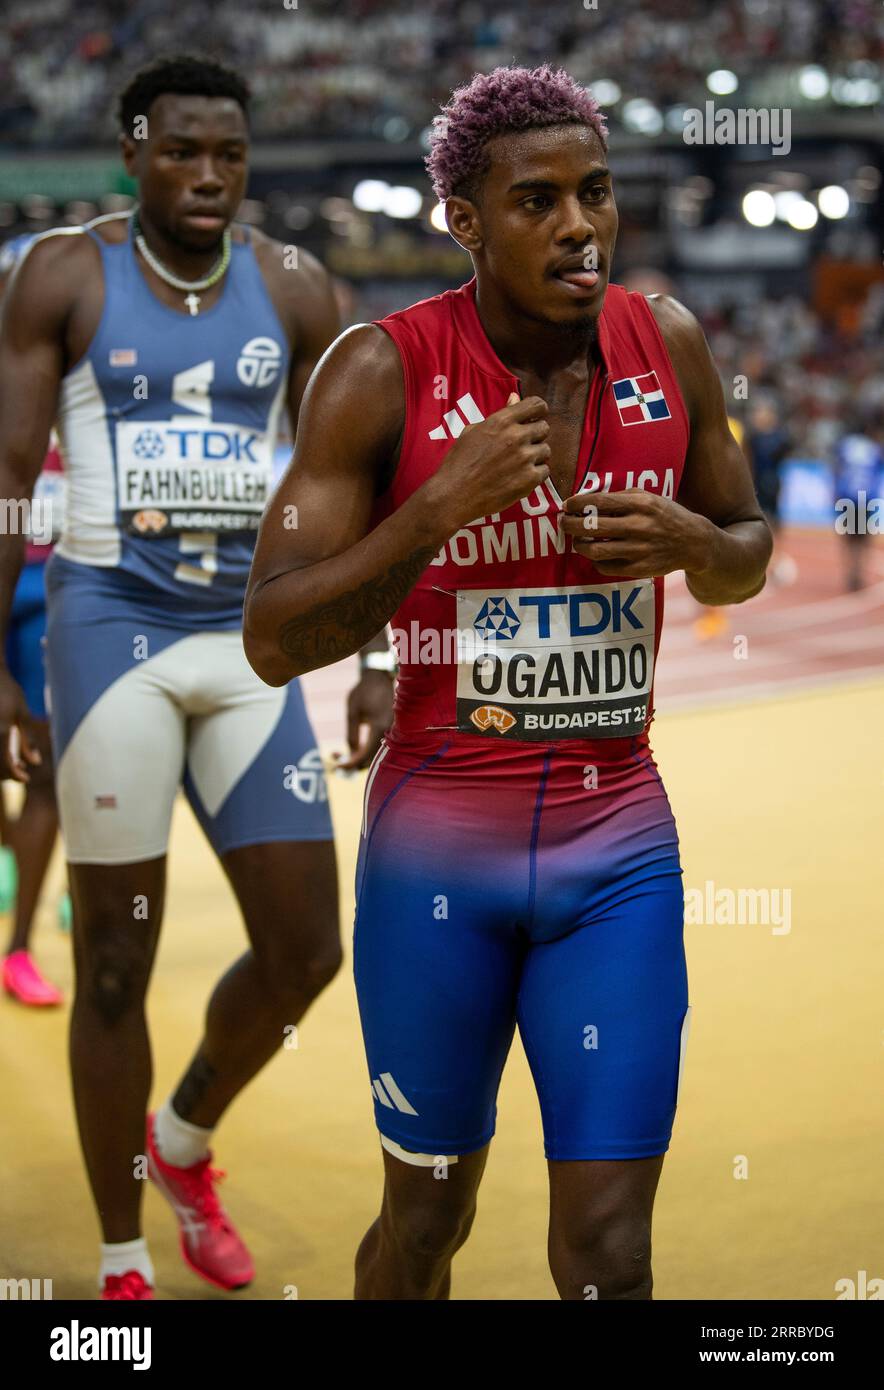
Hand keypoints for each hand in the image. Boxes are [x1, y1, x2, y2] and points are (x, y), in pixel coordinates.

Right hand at [0, 667, 40, 781]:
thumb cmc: (8, 690)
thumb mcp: (22, 713)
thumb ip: (29, 739)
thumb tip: (36, 762)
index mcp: (1, 730)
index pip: (6, 762)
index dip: (15, 775)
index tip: (26, 779)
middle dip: (7, 773)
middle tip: (21, 770)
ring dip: (1, 766)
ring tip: (16, 762)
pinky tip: (5, 752)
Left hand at [334, 669, 394, 770]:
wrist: (379, 678)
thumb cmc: (364, 692)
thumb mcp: (352, 712)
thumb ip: (352, 734)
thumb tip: (351, 754)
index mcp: (379, 726)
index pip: (364, 754)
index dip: (350, 763)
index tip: (336, 766)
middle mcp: (390, 731)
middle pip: (372, 759)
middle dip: (353, 763)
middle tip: (336, 759)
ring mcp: (393, 731)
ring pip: (375, 755)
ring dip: (359, 758)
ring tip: (340, 752)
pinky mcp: (392, 731)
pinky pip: (379, 747)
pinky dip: (366, 752)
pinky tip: (354, 748)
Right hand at [426, 393, 550, 534]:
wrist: (454, 495)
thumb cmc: (459, 463)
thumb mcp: (473, 431)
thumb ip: (499, 415)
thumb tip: (515, 397)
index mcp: (501, 421)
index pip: (536, 405)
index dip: (538, 411)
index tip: (533, 419)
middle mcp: (516, 436)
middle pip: (544, 428)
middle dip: (535, 436)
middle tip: (521, 447)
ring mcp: (524, 458)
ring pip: (546, 450)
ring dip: (535, 456)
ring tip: (517, 465)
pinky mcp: (529, 479)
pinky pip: (545, 471)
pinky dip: (536, 474)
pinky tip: (519, 477)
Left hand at [561, 489, 714, 577]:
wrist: (694, 543)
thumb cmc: (665, 516)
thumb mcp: (649, 498)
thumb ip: (621, 497)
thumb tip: (589, 501)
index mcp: (641, 504)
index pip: (600, 501)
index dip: (578, 503)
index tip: (568, 505)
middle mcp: (640, 526)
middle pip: (592, 527)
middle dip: (571, 524)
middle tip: (565, 523)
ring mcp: (639, 550)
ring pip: (595, 550)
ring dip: (580, 545)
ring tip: (578, 541)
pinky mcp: (639, 569)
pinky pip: (606, 567)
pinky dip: (596, 561)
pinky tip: (596, 555)